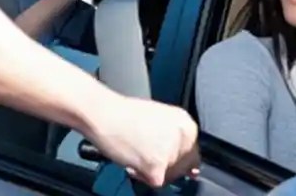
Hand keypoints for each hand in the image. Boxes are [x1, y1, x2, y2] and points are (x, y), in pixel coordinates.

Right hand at [82, 96, 199, 188]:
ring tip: (135, 152)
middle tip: (144, 153)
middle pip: (183, 167)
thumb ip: (175, 140)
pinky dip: (141, 175)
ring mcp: (171, 152)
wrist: (102, 113)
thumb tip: (192, 170)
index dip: (175, 157)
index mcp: (186, 123)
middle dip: (164, 165)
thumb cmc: (123, 114)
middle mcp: (184, 136)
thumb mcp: (159, 120)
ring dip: (152, 170)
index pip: (193, 152)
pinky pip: (155, 182)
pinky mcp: (157, 166)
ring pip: (170, 176)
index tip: (162, 155)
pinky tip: (131, 160)